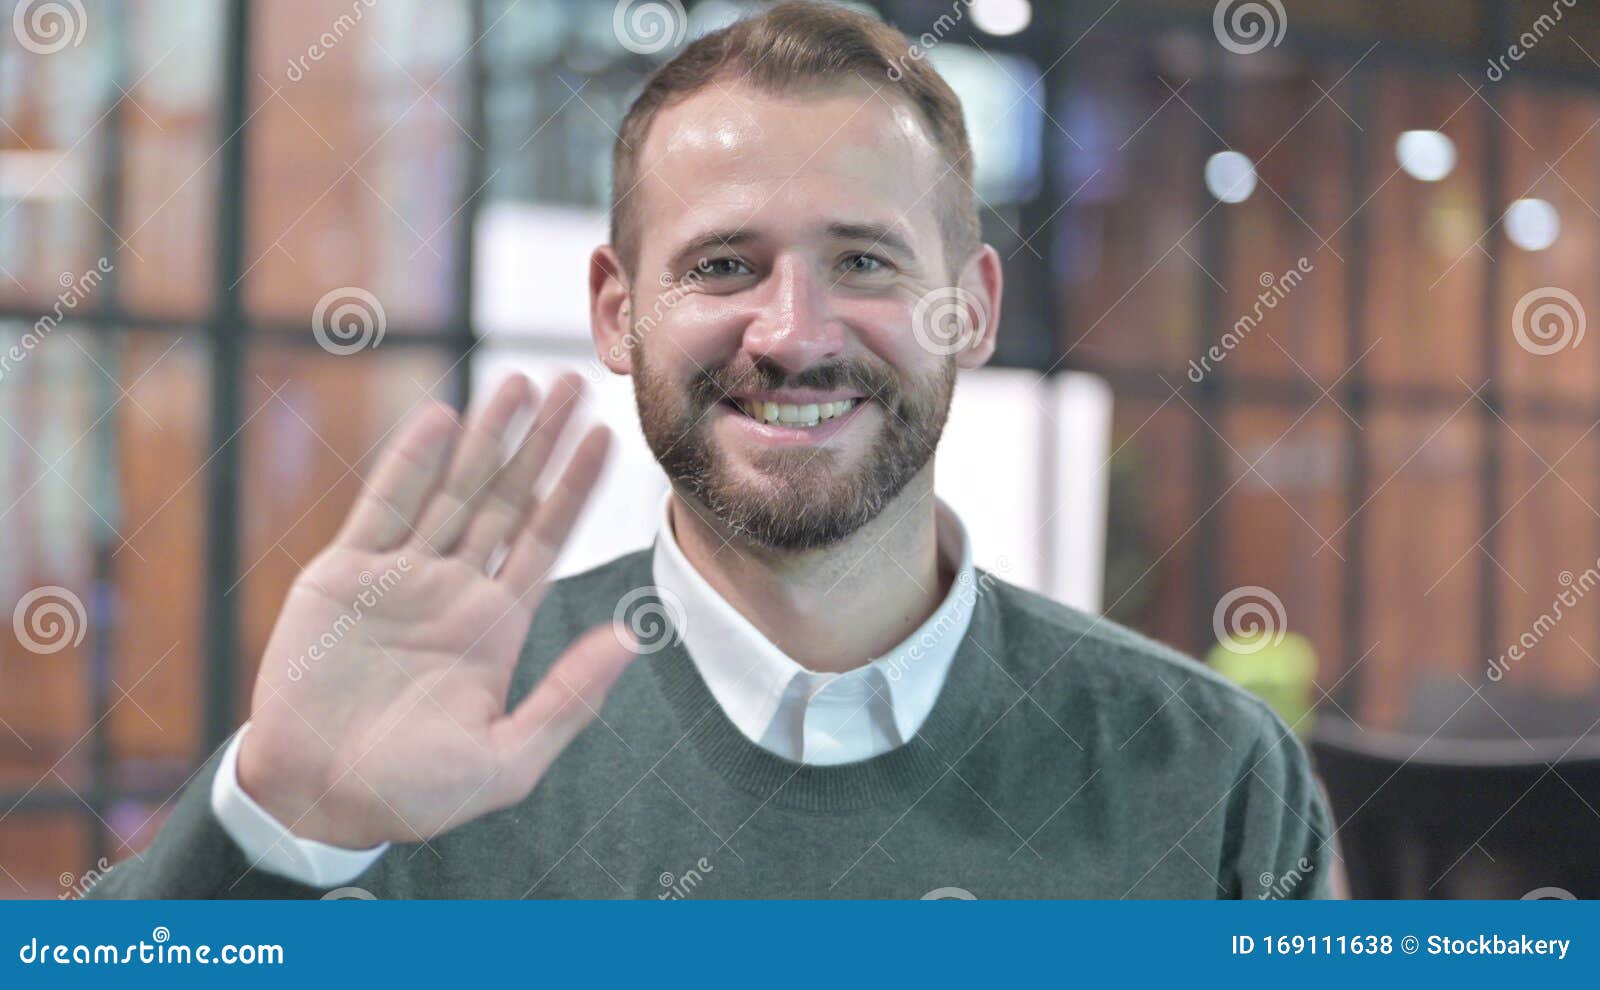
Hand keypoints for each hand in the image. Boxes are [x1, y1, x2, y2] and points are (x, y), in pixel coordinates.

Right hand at [235, 373, 635, 848]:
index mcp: (497, 624)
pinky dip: (410, 461)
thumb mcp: (507, 760)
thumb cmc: (413, 793)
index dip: (574, 487)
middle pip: (506, 497)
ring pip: (452, 488)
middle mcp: (454, 588)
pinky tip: (440, 417)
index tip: (606, 437)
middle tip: (572, 382)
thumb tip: (633, 639)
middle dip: (540, 441)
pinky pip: (384, 506)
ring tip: (517, 382)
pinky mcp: (345, 574)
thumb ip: (569, 697)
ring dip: (485, 436)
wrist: (315, 800)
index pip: (546, 538)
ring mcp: (400, 575)